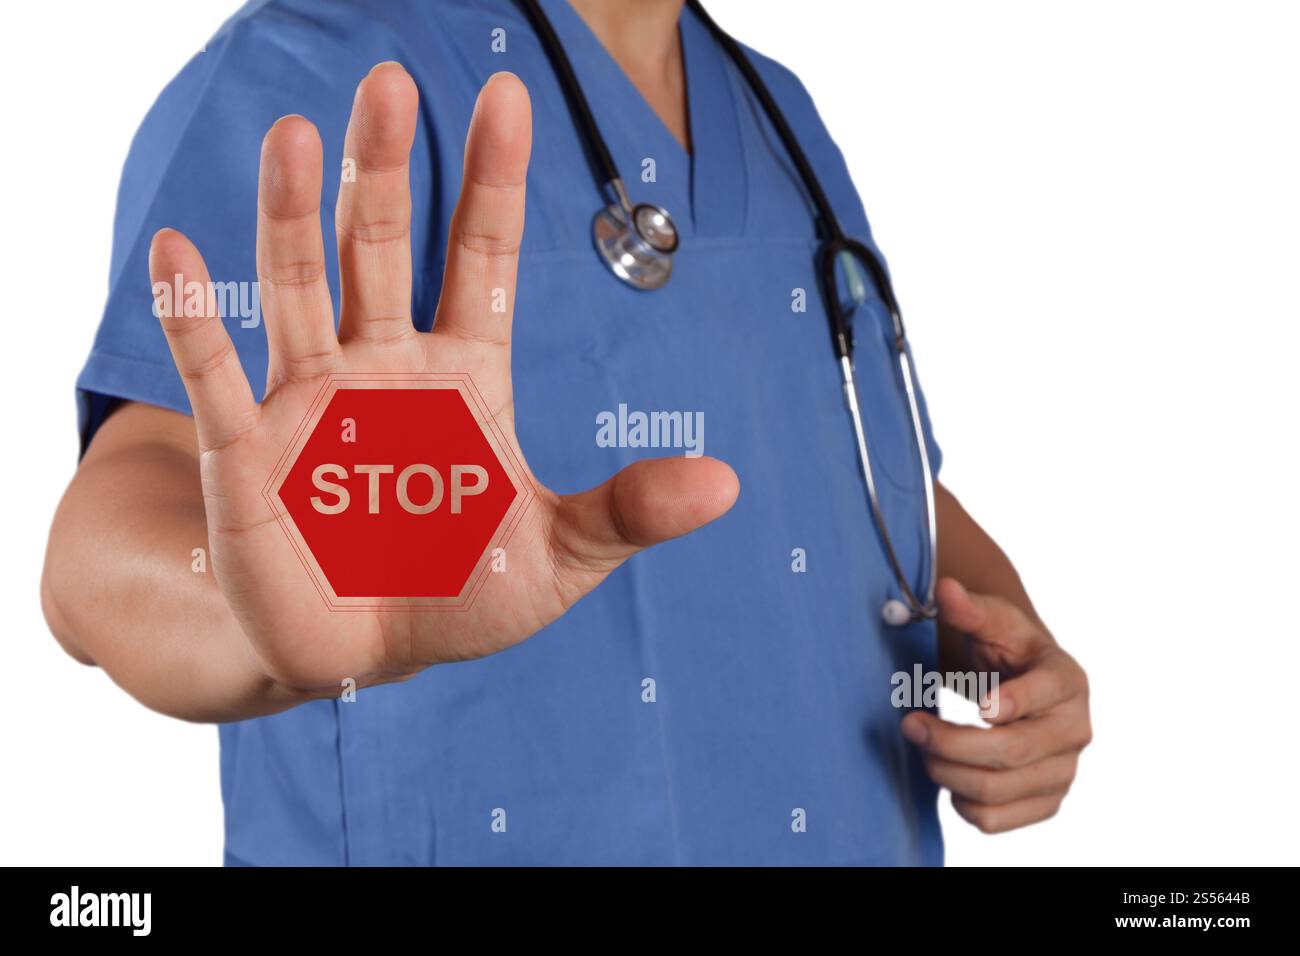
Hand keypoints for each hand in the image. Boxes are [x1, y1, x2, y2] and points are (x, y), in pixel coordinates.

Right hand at [148, 63, 738, 694]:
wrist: (371, 657)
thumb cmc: (465, 595)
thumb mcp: (561, 557)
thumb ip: (630, 511)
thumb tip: (727, 482)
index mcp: (465, 375)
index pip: (480, 257)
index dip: (493, 180)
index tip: (507, 95)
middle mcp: (385, 367)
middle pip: (380, 248)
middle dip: (383, 171)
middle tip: (390, 83)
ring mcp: (311, 399)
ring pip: (300, 288)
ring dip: (290, 216)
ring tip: (291, 132)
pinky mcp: (246, 450)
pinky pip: (215, 374)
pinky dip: (193, 317)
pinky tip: (179, 247)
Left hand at [901, 578, 1090, 832]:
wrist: (1024, 683)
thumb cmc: (1008, 649)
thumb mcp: (993, 622)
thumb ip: (970, 609)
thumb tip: (946, 589)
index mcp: (1066, 679)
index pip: (1044, 693)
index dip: (1012, 701)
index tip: (978, 705)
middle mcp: (1075, 729)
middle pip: (1012, 751)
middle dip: (951, 742)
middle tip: (910, 725)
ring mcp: (1063, 771)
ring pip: (999, 790)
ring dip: (948, 773)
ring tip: (923, 748)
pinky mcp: (1045, 801)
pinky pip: (998, 820)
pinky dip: (964, 804)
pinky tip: (949, 775)